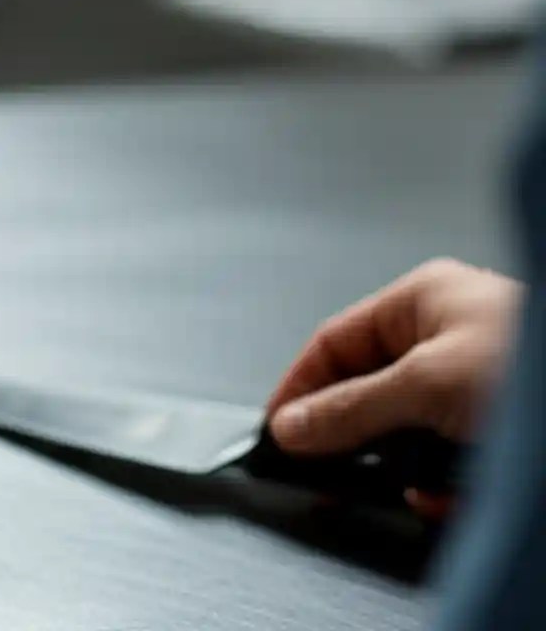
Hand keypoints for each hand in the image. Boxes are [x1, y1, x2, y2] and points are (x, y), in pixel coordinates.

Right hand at [267, 258, 520, 512]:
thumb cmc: (536, 364)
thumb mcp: (426, 385)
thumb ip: (349, 409)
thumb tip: (291, 426)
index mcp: (424, 300)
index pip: (334, 342)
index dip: (299, 388)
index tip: (276, 433)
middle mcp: (449, 334)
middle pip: (368, 388)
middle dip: (355, 436)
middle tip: (328, 471)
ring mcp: (476, 380)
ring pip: (409, 428)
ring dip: (405, 466)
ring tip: (411, 484)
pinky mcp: (498, 424)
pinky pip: (447, 456)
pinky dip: (442, 483)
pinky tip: (446, 495)